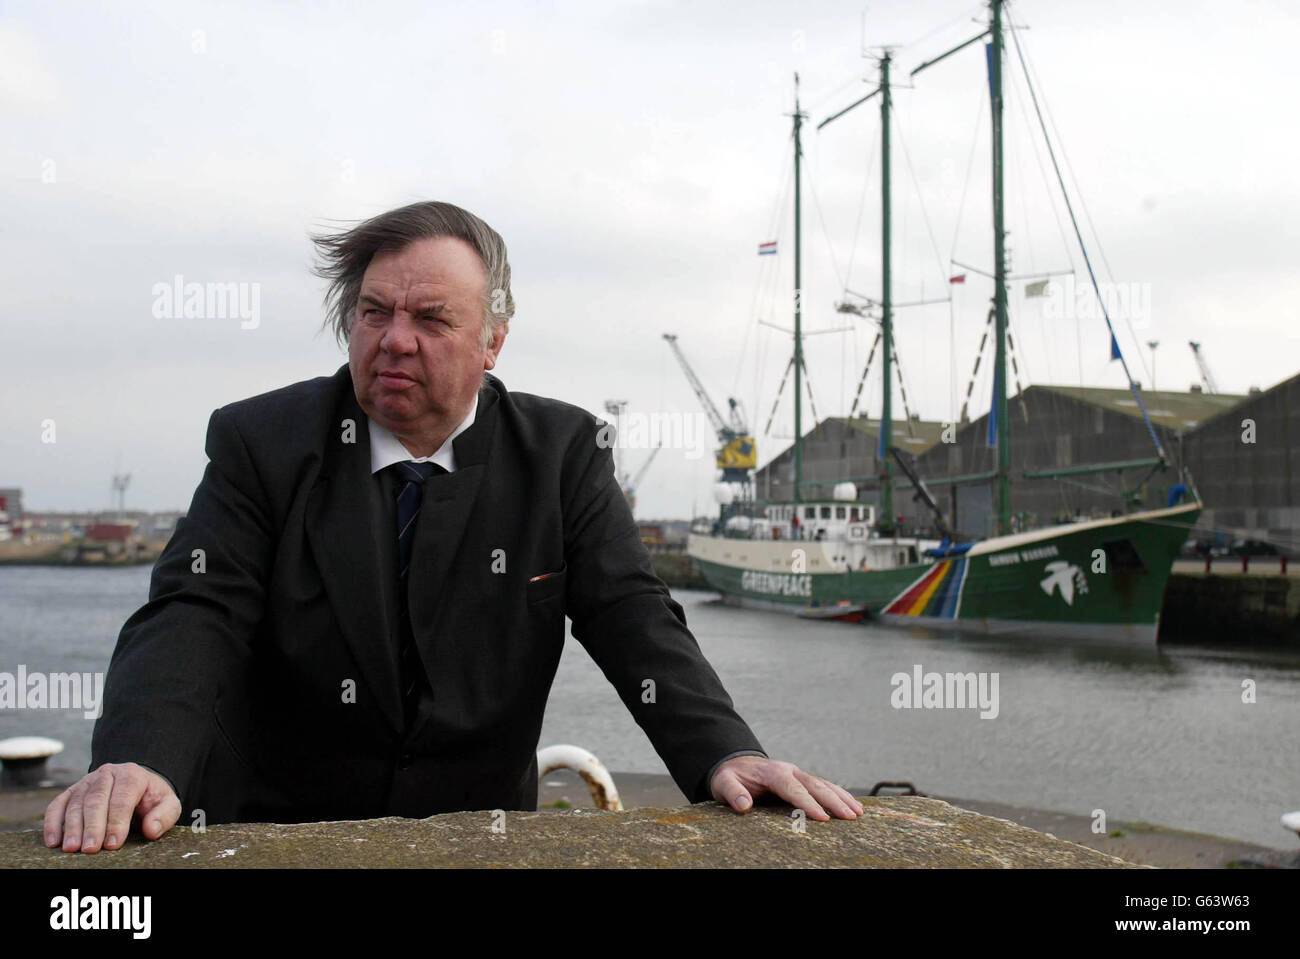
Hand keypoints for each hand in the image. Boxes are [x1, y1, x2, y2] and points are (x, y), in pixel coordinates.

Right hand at [43, 763, 180, 853]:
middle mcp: (107, 774)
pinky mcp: (71, 791)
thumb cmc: (151, 799)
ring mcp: (87, 781)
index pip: (123, 797)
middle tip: (90, 849)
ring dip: (72, 827)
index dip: (117, 821)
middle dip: (93, 826)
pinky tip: (53, 841)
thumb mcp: (168, 804)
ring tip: (71, 849)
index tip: (114, 843)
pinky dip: (53, 822)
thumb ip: (164, 815)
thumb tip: (151, 830)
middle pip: (96, 800)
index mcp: (132, 775)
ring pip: (76, 803)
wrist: (137, 785)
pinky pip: (58, 805)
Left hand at [710, 756, 862, 821]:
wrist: (735, 764)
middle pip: (815, 785)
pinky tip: (853, 806)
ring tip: (858, 813)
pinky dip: (839, 795)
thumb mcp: (723, 783)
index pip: (793, 788)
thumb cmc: (730, 777)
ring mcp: (797, 774)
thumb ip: (732, 792)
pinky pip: (824, 786)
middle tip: (850, 817)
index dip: (808, 803)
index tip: (823, 818)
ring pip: (824, 784)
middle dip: (834, 801)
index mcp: (773, 772)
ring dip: (842, 797)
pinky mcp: (801, 780)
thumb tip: (743, 804)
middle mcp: (789, 770)